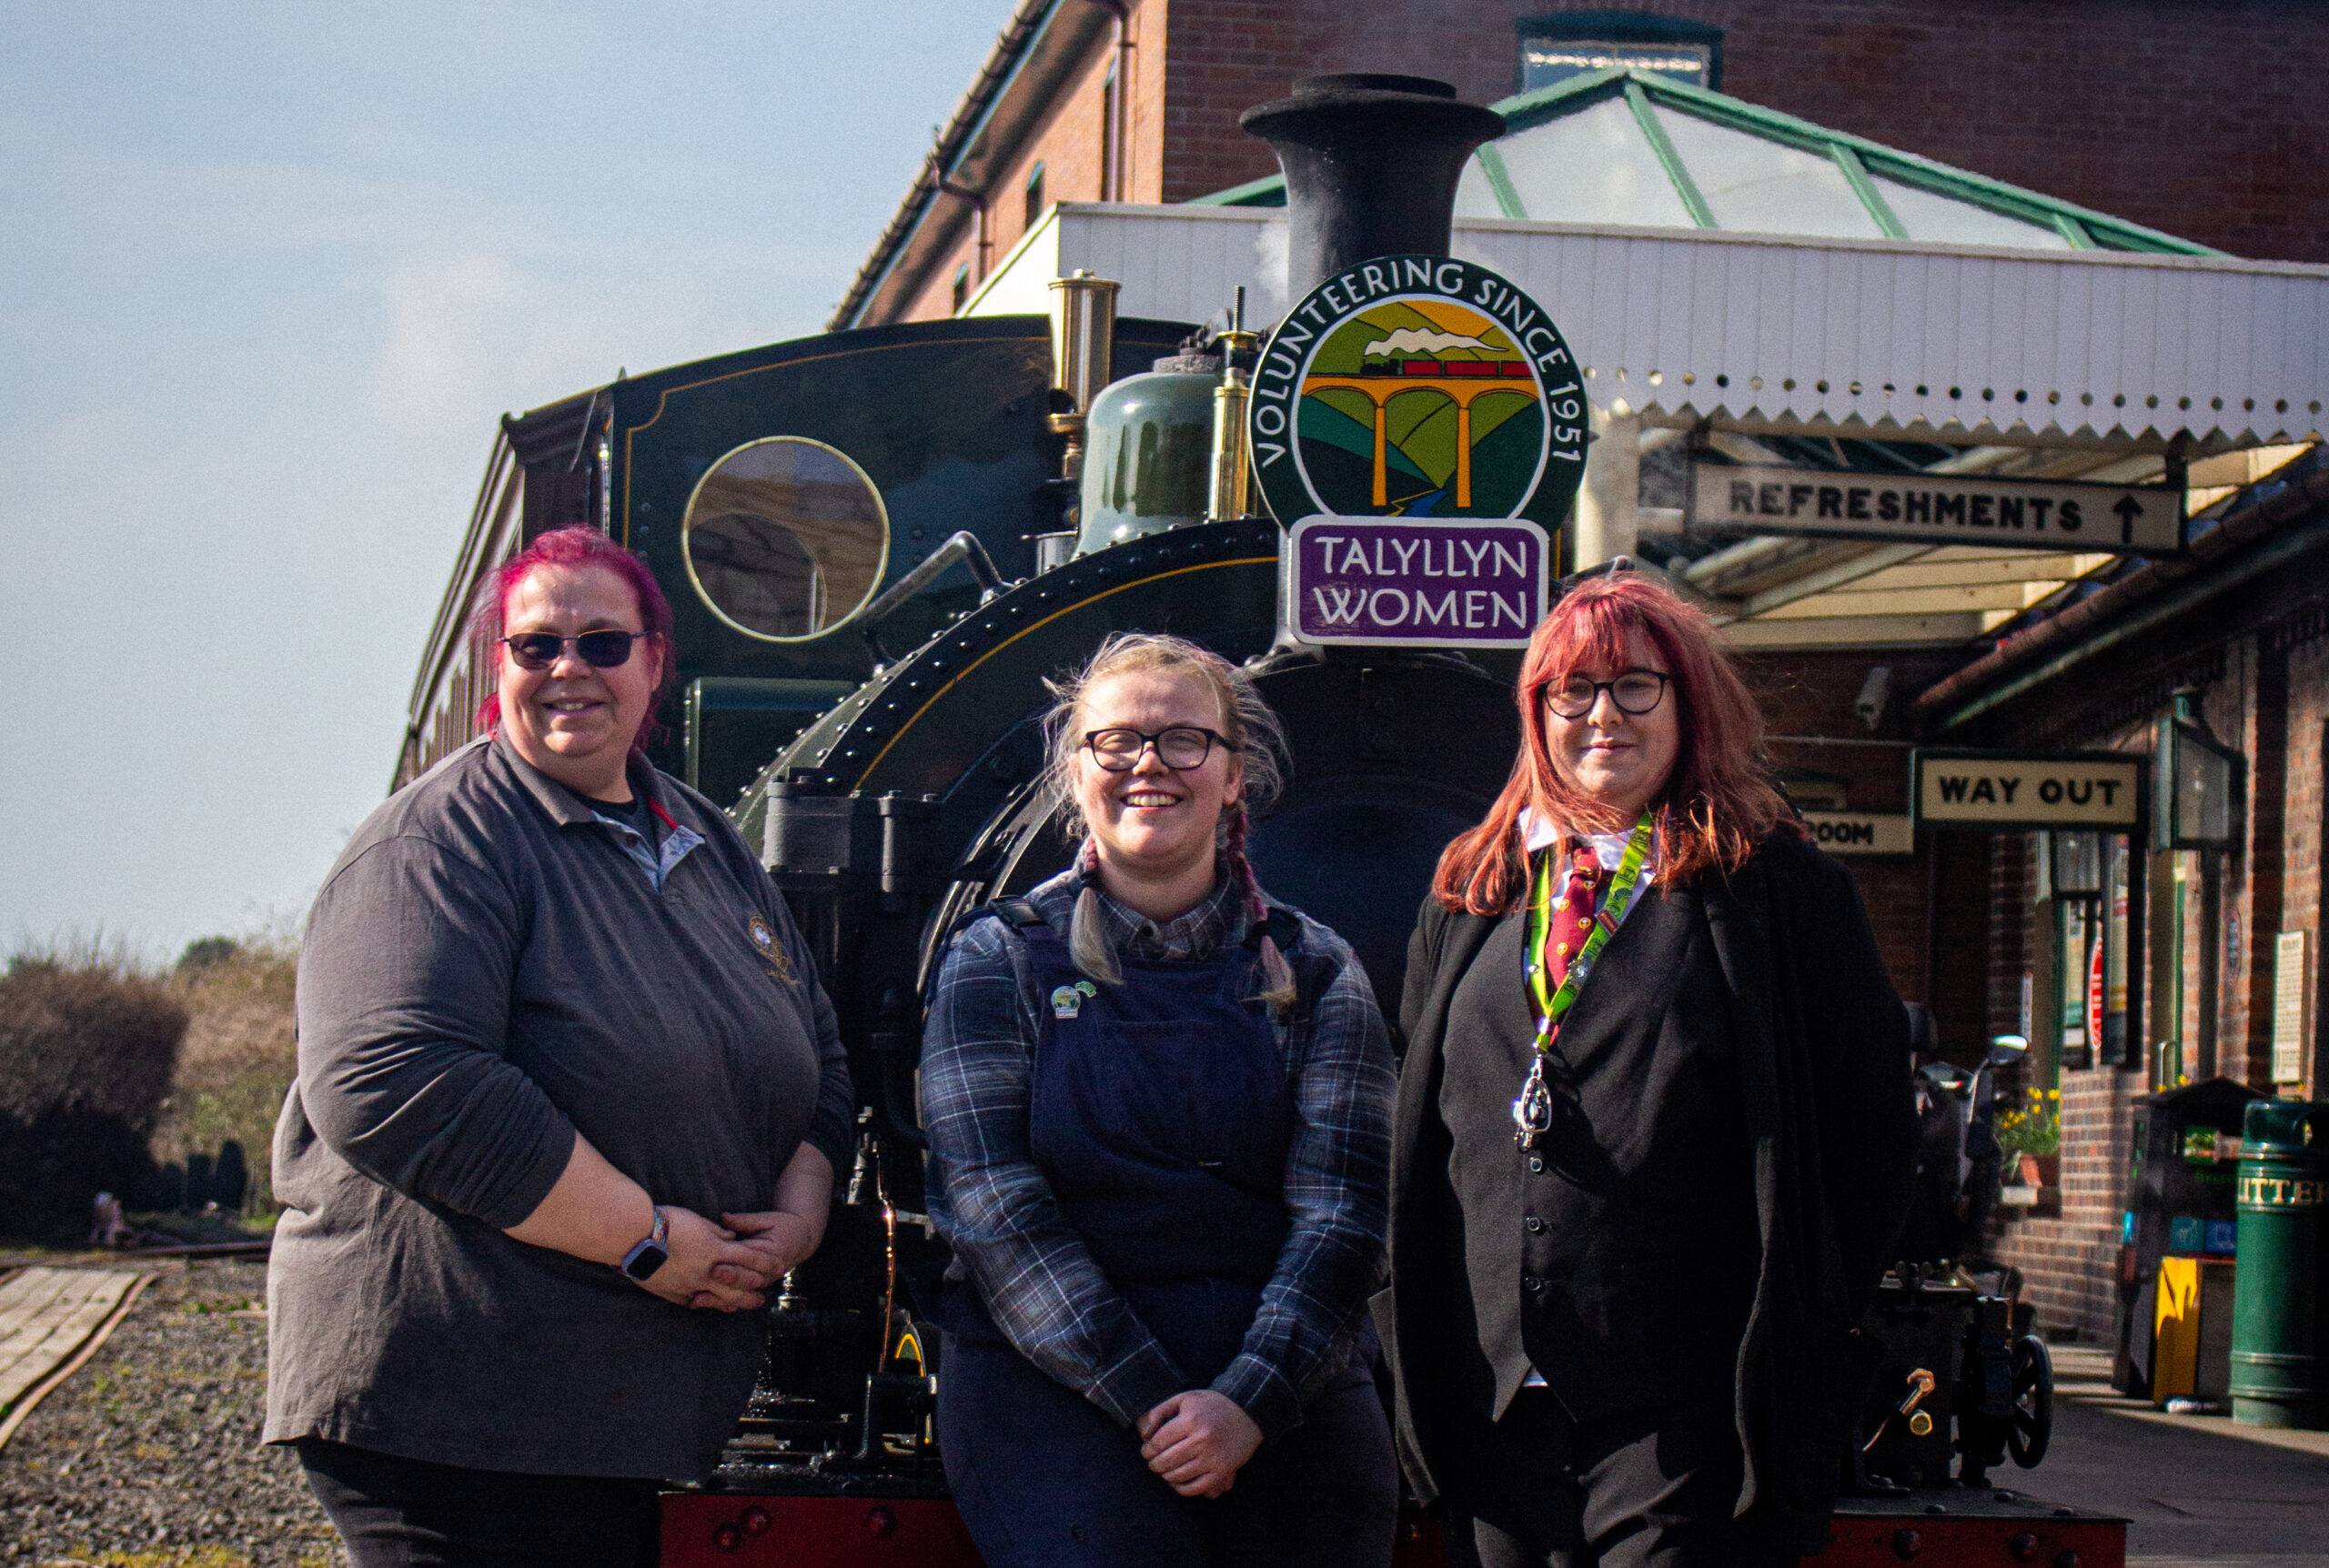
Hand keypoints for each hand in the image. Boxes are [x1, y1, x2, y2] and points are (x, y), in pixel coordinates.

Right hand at [635, 1205, 776, 1311]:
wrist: (635, 1237)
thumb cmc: (667, 1222)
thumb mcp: (698, 1221)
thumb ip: (717, 1233)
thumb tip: (730, 1238)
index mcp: (715, 1250)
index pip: (749, 1257)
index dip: (766, 1262)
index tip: (779, 1266)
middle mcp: (706, 1271)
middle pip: (737, 1286)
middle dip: (752, 1293)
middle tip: (762, 1300)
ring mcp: (689, 1285)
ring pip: (716, 1298)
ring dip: (730, 1304)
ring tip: (737, 1308)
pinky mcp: (672, 1292)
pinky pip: (690, 1301)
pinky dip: (699, 1302)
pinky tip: (703, 1304)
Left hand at [704, 1210, 818, 1301]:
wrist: (800, 1240)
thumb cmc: (782, 1225)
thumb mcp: (767, 1219)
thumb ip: (745, 1221)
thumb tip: (723, 1217)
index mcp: (773, 1251)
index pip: (750, 1258)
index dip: (732, 1263)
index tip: (715, 1265)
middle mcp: (769, 1271)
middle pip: (745, 1280)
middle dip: (725, 1281)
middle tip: (706, 1280)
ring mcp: (762, 1282)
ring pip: (740, 1294)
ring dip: (719, 1299)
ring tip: (697, 1300)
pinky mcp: (755, 1287)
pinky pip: (738, 1297)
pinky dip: (720, 1302)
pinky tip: (701, 1303)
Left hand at [1136, 1390, 1262, 1497]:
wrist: (1246, 1413)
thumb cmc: (1211, 1405)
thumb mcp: (1185, 1398)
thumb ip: (1161, 1410)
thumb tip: (1144, 1433)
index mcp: (1191, 1420)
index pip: (1159, 1442)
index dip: (1148, 1450)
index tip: (1146, 1451)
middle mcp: (1201, 1439)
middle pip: (1166, 1461)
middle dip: (1154, 1464)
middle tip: (1153, 1463)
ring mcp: (1212, 1457)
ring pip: (1179, 1476)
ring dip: (1166, 1476)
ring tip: (1164, 1471)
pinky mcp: (1222, 1471)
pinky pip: (1196, 1487)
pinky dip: (1182, 1489)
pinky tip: (1177, 1482)